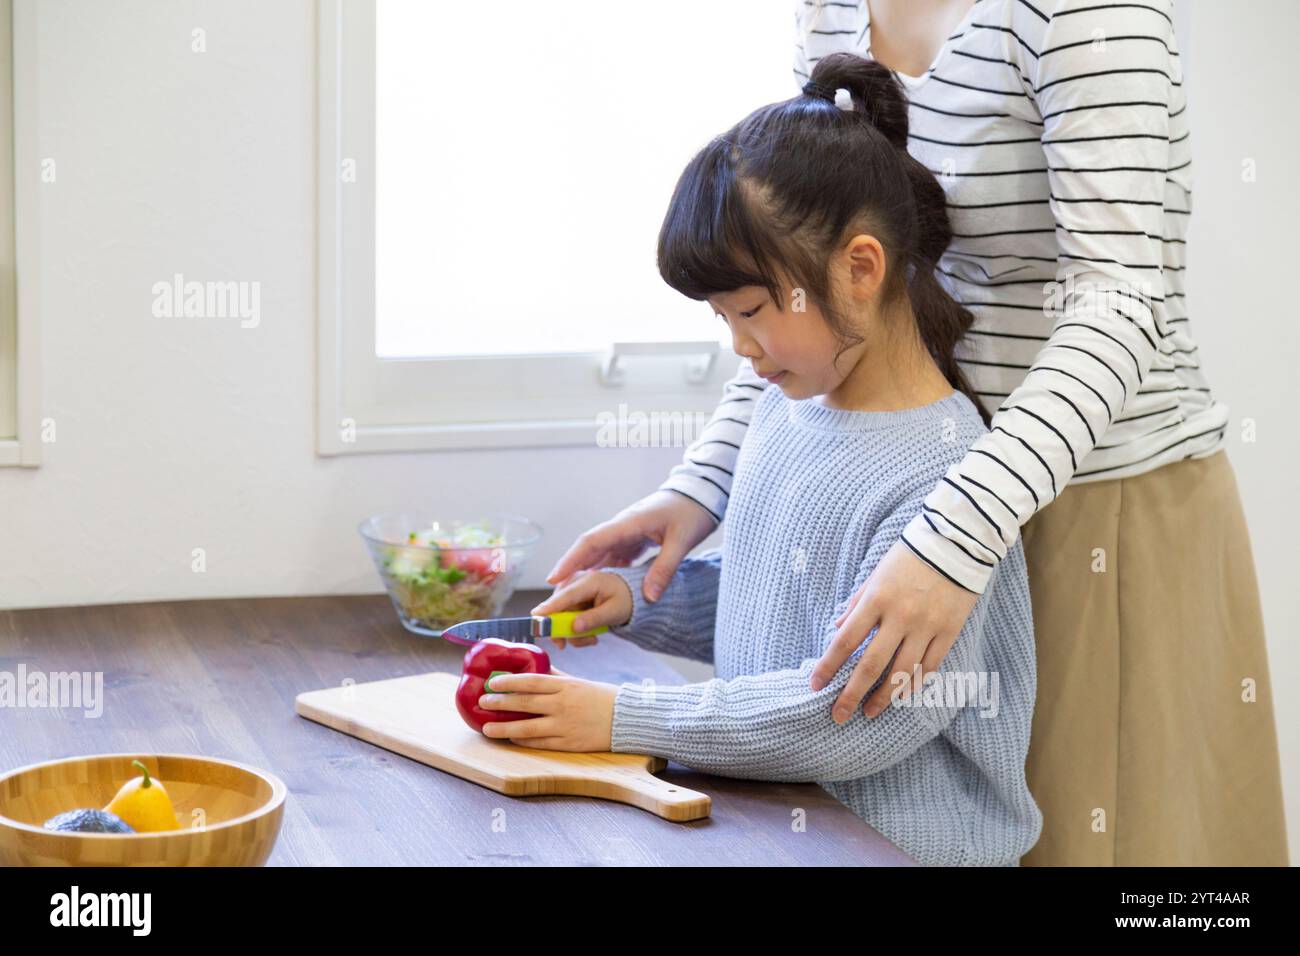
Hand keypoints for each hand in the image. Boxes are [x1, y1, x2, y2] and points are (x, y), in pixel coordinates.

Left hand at [479, 668, 618, 751]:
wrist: (626, 719)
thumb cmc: (602, 697)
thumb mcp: (579, 682)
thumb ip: (557, 677)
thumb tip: (535, 669)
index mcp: (566, 686)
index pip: (531, 681)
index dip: (509, 682)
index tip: (492, 682)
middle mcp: (563, 705)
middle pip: (525, 702)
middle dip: (500, 702)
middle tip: (482, 701)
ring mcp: (565, 725)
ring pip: (528, 727)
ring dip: (504, 727)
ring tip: (487, 728)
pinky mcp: (568, 743)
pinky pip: (540, 742)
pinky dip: (523, 740)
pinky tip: (511, 737)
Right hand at [529, 570, 633, 650]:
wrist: (629, 594)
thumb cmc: (624, 599)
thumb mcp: (615, 612)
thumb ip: (594, 619)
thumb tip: (574, 627)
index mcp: (589, 581)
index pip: (566, 596)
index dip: (550, 607)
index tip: (536, 617)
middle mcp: (575, 582)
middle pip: (557, 608)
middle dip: (564, 630)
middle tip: (576, 644)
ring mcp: (571, 590)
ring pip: (558, 616)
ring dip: (571, 633)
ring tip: (591, 638)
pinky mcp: (569, 599)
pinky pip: (563, 617)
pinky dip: (573, 629)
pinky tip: (588, 634)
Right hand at [544, 489, 717, 602]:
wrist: (701, 494)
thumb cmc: (691, 511)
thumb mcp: (682, 540)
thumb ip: (665, 568)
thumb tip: (649, 598)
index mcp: (628, 523)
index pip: (591, 542)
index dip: (570, 560)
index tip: (553, 579)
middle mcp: (621, 528)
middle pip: (588, 552)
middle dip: (570, 574)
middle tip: (555, 599)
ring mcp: (626, 535)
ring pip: (598, 558)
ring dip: (585, 577)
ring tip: (571, 601)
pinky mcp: (634, 541)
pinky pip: (613, 560)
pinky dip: (604, 576)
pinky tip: (599, 593)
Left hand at [811, 538, 978, 722]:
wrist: (956, 543)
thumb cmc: (909, 556)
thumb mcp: (875, 573)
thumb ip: (857, 603)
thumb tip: (837, 628)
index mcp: (876, 600)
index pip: (846, 641)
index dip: (828, 666)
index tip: (816, 685)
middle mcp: (900, 617)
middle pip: (871, 665)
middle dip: (852, 694)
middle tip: (838, 716)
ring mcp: (926, 626)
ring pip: (902, 673)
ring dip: (883, 697)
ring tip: (870, 712)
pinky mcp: (949, 631)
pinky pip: (929, 666)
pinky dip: (914, 684)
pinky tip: (902, 696)